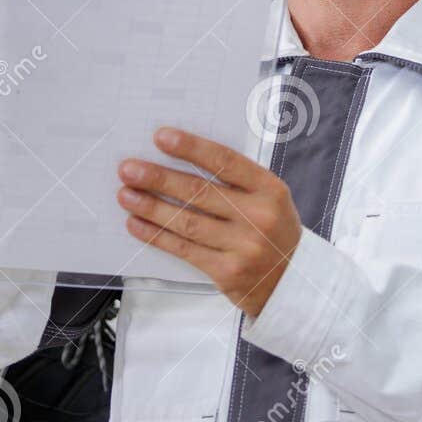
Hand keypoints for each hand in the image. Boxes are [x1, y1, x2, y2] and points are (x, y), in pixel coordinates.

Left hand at [117, 127, 301, 317]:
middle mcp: (257, 217)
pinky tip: (137, 224)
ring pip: (187, 222)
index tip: (161, 138)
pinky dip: (157, 236)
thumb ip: (236, 179)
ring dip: (151, 207)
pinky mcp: (227, 272)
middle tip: (129, 169)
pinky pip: (184, 249)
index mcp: (269, 189)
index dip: (191, 148)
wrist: (295, 283)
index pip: (224, 162)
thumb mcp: (269, 198)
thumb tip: (181, 159)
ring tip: (126, 194)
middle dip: (158, 179)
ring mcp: (242, 247)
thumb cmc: (274, 231)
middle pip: (199, 192)